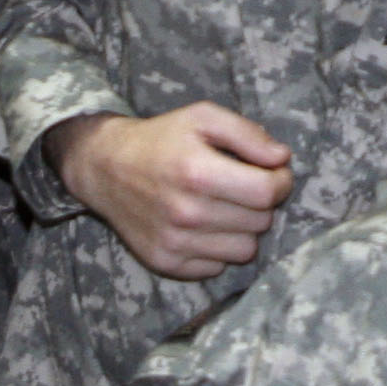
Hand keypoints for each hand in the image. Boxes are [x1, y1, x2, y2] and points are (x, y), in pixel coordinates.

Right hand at [48, 102, 293, 277]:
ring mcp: (174, 242)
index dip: (281, 181)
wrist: (105, 168)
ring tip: (224, 208)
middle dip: (261, 203)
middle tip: (242, 187)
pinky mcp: (166, 262)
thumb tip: (282, 159)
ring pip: (245, 250)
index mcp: (197, 172)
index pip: (267, 192)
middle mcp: (185, 212)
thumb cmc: (161, 139)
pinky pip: (218, 267)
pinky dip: (218, 249)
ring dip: (243, 229)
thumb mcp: (202, 118)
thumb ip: (248, 134)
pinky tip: (203, 227)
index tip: (273, 173)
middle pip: (260, 222)